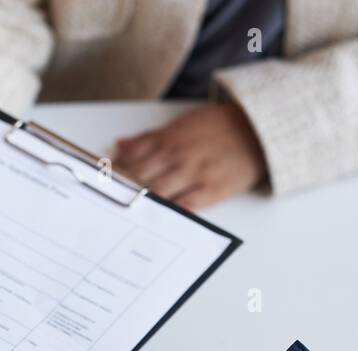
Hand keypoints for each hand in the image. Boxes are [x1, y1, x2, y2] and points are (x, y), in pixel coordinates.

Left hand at [114, 102, 266, 210]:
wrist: (258, 132)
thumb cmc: (219, 127)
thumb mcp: (183, 124)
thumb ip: (149, 138)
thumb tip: (120, 145)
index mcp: (171, 138)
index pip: (133, 156)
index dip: (114, 171)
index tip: (98, 181)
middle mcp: (180, 155)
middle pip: (141, 175)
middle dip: (121, 189)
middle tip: (103, 203)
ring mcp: (195, 174)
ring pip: (158, 191)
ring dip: (140, 202)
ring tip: (123, 213)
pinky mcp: (211, 190)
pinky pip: (184, 206)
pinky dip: (167, 212)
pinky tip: (154, 220)